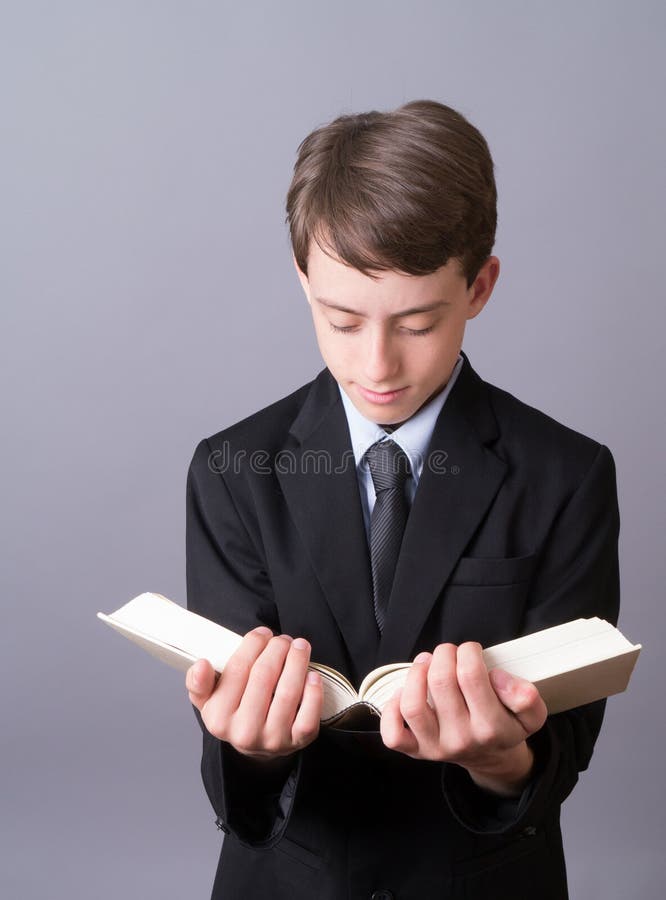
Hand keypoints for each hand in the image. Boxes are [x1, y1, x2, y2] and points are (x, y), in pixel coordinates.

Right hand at [186, 626, 322, 760]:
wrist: (256, 745)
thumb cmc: (234, 711)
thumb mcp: (208, 699)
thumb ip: (198, 682)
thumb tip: (201, 664)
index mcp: (218, 718)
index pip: (237, 669)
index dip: (253, 644)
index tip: (262, 633)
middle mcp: (244, 732)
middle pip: (264, 676)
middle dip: (277, 649)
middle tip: (282, 639)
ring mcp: (272, 739)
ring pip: (288, 692)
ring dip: (297, 661)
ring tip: (299, 647)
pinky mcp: (296, 742)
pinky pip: (309, 716)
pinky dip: (314, 692)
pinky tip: (312, 675)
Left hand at [380, 642, 547, 794]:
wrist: (492, 759)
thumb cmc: (506, 726)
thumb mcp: (531, 714)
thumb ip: (526, 696)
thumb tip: (497, 678)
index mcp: (490, 728)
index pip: (470, 676)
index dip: (468, 651)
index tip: (472, 650)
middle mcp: (461, 740)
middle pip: (440, 682)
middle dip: (444, 654)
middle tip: (450, 652)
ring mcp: (435, 747)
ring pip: (412, 705)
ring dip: (416, 672)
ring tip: (427, 661)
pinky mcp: (416, 751)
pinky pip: (393, 734)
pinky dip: (392, 708)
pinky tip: (406, 691)